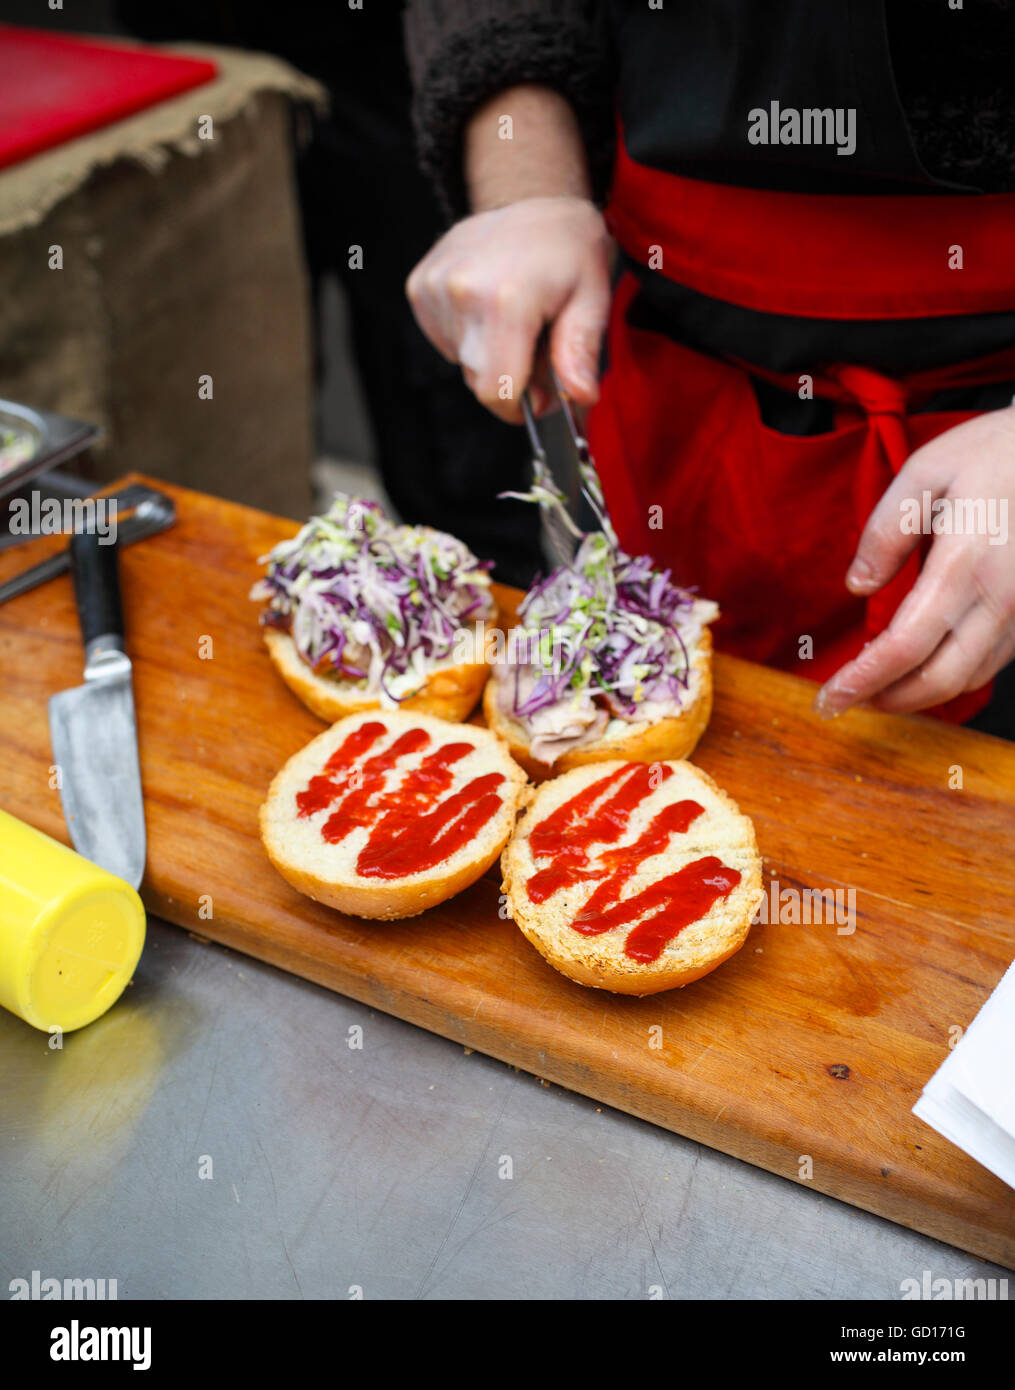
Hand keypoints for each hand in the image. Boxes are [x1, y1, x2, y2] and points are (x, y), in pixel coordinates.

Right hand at [406, 195, 611, 422]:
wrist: (532, 198)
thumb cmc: (569, 251)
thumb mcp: (592, 300)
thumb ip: (581, 353)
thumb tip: (580, 399)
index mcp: (507, 299)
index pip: (496, 390)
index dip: (518, 406)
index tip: (537, 396)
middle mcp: (462, 291)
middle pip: (479, 380)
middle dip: (509, 377)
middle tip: (535, 342)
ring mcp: (435, 286)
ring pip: (461, 361)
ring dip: (489, 353)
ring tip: (512, 315)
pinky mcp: (420, 285)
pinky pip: (444, 339)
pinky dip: (468, 335)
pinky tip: (487, 304)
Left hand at [814, 406, 1014, 716]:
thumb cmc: (996, 452)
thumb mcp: (925, 472)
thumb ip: (884, 532)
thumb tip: (857, 586)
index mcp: (964, 563)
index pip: (905, 646)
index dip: (864, 680)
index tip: (830, 697)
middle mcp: (1000, 598)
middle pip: (940, 679)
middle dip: (888, 700)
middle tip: (845, 702)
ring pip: (968, 679)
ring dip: (918, 695)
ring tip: (876, 688)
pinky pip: (990, 662)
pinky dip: (950, 676)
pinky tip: (919, 666)